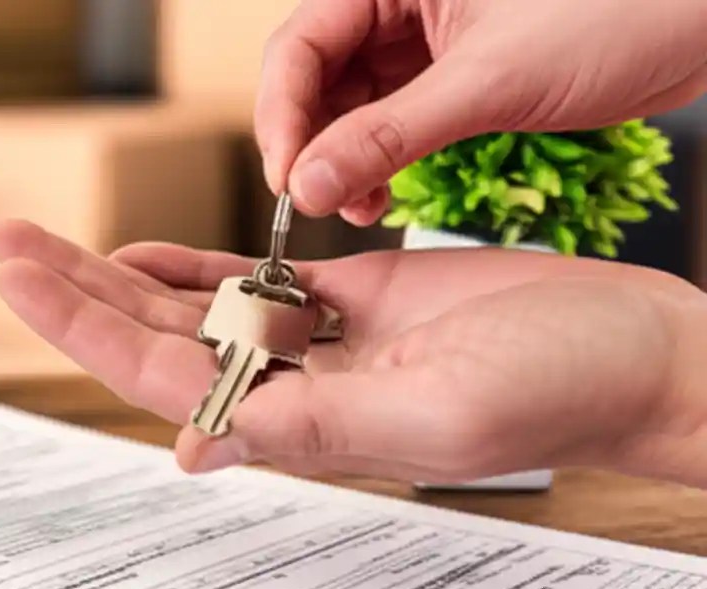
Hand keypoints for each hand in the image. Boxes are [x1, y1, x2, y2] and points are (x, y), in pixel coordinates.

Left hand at [0, 220, 706, 485]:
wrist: (629, 352)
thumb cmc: (559, 388)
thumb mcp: (433, 417)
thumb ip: (310, 431)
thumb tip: (192, 450)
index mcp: (301, 421)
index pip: (162, 373)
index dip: (82, 325)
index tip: (21, 279)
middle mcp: (295, 385)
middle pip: (155, 338)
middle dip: (74, 291)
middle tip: (5, 245)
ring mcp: (318, 343)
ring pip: (191, 309)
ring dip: (117, 277)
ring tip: (47, 245)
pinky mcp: (351, 303)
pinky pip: (251, 285)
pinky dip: (192, 270)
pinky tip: (142, 257)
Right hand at [258, 0, 706, 224]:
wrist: (701, 21)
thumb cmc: (621, 11)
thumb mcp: (491, 80)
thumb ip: (390, 135)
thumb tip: (310, 186)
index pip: (302, 44)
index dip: (284, 115)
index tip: (288, 179)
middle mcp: (398, 0)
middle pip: (317, 75)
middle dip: (312, 144)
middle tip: (314, 202)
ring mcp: (424, 36)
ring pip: (349, 103)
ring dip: (343, 161)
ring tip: (356, 207)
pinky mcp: (452, 71)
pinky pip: (390, 119)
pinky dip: (380, 160)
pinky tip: (382, 196)